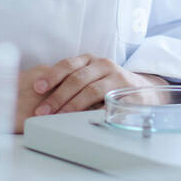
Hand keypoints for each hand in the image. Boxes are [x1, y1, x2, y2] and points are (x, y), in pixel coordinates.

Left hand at [15, 54, 169, 130]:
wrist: (143, 90)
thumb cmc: (108, 85)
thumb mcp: (90, 77)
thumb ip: (71, 82)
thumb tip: (41, 98)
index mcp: (90, 60)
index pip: (68, 64)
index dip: (52, 75)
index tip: (37, 88)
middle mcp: (103, 65)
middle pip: (77, 79)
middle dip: (57, 96)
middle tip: (43, 111)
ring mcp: (116, 78)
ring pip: (90, 90)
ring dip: (72, 105)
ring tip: (58, 117)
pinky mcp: (126, 93)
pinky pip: (107, 103)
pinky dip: (93, 112)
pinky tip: (81, 120)